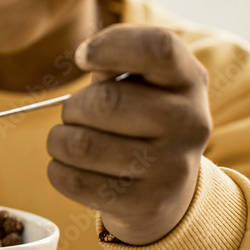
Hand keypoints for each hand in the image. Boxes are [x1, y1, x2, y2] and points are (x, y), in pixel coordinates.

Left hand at [46, 25, 211, 244]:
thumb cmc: (137, 120)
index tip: (82, 57)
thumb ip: (116, 60)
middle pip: (104, 102)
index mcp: (189, 80)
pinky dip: (58, 170)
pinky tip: (71, 167)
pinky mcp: (147, 203)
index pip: (159, 47)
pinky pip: (74, 180)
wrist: (164, 192)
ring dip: (60, 140)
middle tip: (76, 115)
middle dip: (73, 108)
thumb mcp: (140, 84)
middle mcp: (191, 122)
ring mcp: (173, 167)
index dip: (111, 46)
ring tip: (71, 142)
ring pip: (82, 145)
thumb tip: (88, 55)